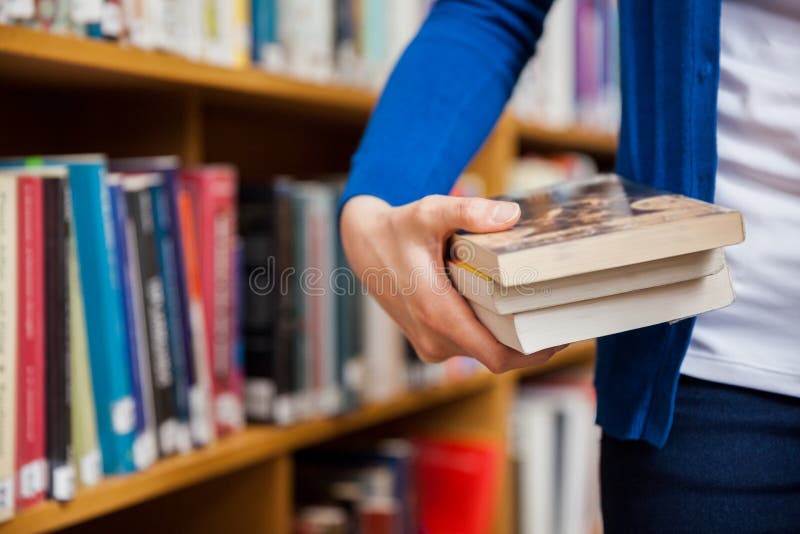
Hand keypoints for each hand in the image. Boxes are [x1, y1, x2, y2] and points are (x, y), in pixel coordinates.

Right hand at [340, 194, 567, 373]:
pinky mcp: (430, 341)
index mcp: (436, 314)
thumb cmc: (399, 229)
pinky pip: (470, 346)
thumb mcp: (430, 211)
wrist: (363, 245)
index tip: (561, 337)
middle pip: (495, 357)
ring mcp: (430, 344)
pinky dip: (491, 334)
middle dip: (529, 343)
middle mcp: (434, 339)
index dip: (533, 353)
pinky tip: (508, 311)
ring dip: (510, 338)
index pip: (495, 356)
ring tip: (539, 312)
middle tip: (560, 318)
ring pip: (483, 352)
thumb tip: (511, 216)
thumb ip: (469, 211)